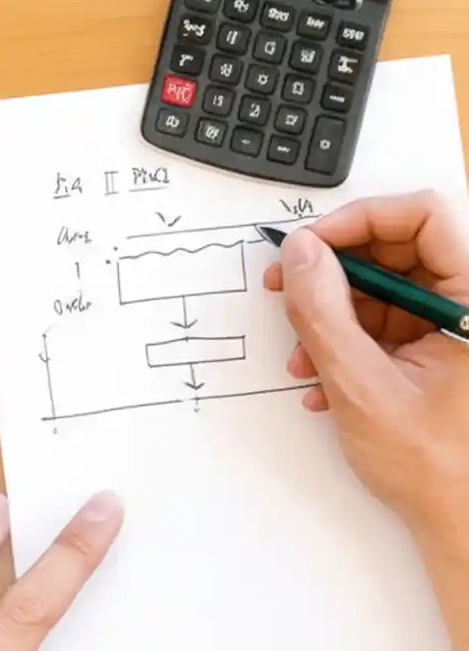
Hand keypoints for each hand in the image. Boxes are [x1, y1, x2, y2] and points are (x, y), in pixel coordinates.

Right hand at [264, 191, 468, 645]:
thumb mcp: (361, 382)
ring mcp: (450, 327)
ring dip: (331, 313)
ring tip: (304, 353)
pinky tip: (322, 375)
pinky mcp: (432, 349)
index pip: (422, 216)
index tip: (313, 244)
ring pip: (381, 286)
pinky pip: (380, 320)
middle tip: (288, 284)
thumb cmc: (437, 466)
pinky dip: (344, 339)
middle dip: (333, 268)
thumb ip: (324, 312)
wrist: (459, 522)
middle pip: (396, 247)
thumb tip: (301, 254)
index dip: (360, 219)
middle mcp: (466, 306)